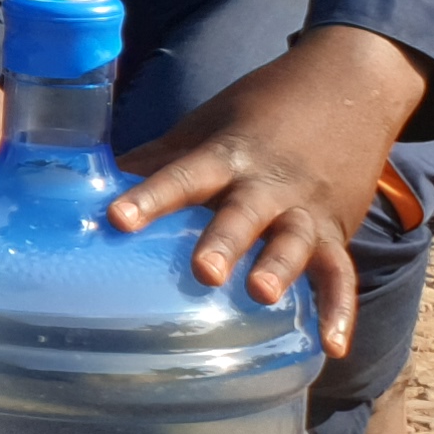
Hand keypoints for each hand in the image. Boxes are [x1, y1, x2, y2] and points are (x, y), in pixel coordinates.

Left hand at [109, 24, 428, 356]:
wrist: (349, 87)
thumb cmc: (260, 114)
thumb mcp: (206, 127)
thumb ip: (156, 161)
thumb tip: (84, 188)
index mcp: (224, 155)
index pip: (181, 175)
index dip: (149, 197)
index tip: (116, 218)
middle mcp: (266, 183)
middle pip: (243, 213)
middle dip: (224, 241)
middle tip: (203, 271)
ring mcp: (305, 208)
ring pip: (295, 240)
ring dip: (281, 267)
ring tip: (262, 294)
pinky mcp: (336, 232)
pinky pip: (340, 274)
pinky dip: (339, 310)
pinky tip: (331, 347)